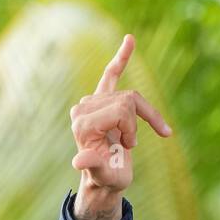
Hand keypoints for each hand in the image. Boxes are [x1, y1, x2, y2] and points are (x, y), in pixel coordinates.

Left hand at [69, 35, 172, 219]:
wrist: (102, 179)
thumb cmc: (106, 179)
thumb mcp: (104, 177)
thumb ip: (94, 167)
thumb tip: (78, 161)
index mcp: (82, 123)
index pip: (122, 108)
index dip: (132, 128)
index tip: (129, 147)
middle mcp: (82, 109)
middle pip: (127, 99)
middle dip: (136, 123)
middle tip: (129, 146)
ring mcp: (90, 103)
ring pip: (131, 96)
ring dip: (141, 117)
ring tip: (131, 140)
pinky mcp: (100, 100)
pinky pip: (111, 74)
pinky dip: (121, 58)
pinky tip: (130, 40)